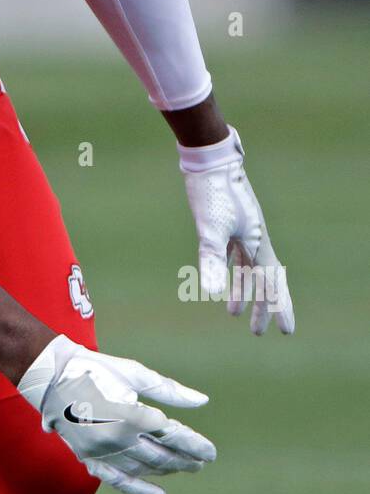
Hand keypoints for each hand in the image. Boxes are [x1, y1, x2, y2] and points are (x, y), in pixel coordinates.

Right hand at [17, 334, 215, 493]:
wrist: (52, 377)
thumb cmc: (96, 370)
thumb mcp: (134, 373)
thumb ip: (169, 390)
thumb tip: (203, 401)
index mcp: (130, 415)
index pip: (172, 436)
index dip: (194, 444)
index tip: (210, 451)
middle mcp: (117, 439)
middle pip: (161, 456)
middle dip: (185, 459)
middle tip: (203, 461)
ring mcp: (101, 452)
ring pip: (143, 469)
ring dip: (167, 470)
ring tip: (184, 468)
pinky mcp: (89, 458)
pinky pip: (117, 480)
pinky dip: (139, 490)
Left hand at [179, 126, 294, 335]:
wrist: (209, 160)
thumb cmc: (212, 192)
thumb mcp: (209, 229)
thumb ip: (210, 260)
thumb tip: (211, 291)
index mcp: (257, 242)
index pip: (273, 283)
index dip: (279, 308)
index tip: (285, 331)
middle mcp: (254, 238)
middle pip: (263, 280)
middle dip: (261, 307)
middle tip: (256, 332)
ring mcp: (243, 230)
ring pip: (247, 269)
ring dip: (243, 291)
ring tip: (233, 313)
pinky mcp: (228, 223)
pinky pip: (234, 255)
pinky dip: (230, 270)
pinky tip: (222, 280)